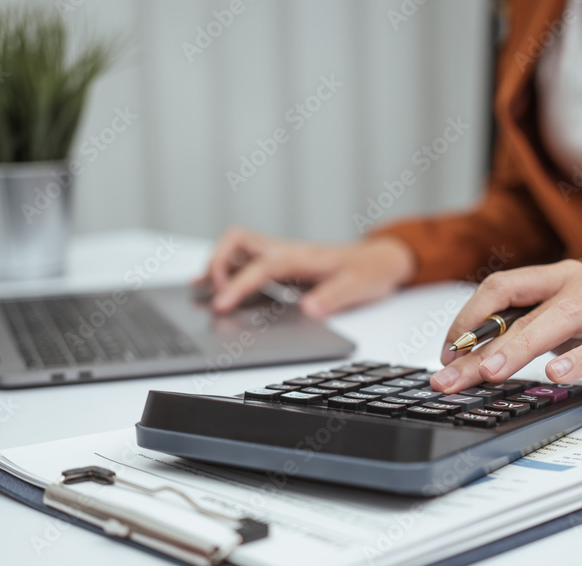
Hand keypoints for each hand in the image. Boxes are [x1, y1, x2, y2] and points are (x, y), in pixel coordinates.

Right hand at [199, 226, 416, 316]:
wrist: (379, 259)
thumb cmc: (368, 271)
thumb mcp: (359, 287)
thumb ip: (334, 297)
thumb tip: (310, 308)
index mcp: (300, 258)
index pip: (260, 267)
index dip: (237, 285)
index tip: (221, 305)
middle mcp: (285, 251)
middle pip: (237, 240)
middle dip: (217, 263)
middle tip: (215, 295)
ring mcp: (279, 254)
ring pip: (236, 246)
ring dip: (216, 263)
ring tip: (202, 291)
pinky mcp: (279, 263)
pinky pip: (244, 259)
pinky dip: (224, 269)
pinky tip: (209, 286)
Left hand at [430, 260, 581, 396]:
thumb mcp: (566, 333)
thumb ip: (525, 338)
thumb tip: (470, 364)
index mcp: (560, 278)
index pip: (502, 287)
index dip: (469, 318)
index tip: (448, 354)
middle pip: (524, 306)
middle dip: (484, 343)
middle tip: (455, 373)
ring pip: (563, 317)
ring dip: (523, 345)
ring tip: (495, 371)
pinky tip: (558, 374)